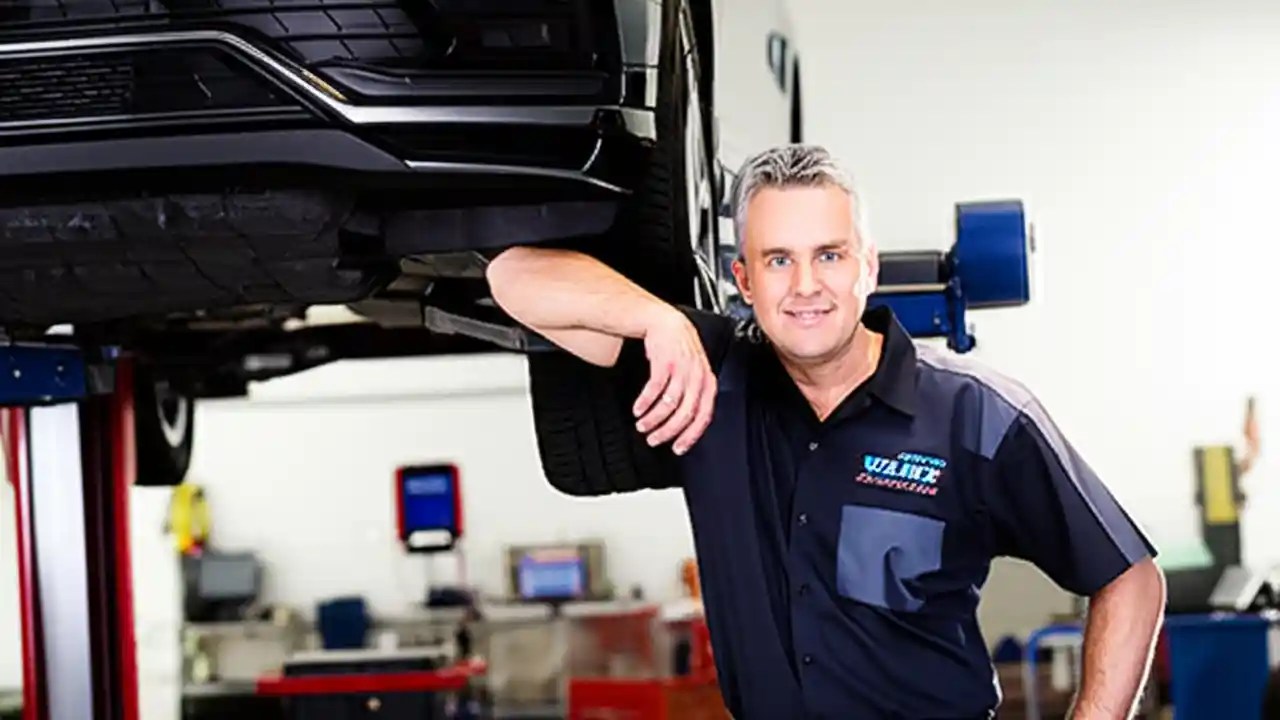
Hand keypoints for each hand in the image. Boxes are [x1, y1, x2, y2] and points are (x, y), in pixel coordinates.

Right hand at [632, 308, 716, 454]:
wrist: (666, 323)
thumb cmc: (679, 350)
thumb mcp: (693, 373)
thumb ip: (692, 395)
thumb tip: (685, 425)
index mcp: (707, 382)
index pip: (704, 416)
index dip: (690, 435)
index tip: (677, 447)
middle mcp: (698, 377)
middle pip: (685, 413)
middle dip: (668, 431)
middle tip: (653, 439)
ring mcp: (682, 369)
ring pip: (669, 404)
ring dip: (653, 419)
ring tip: (642, 425)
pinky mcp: (665, 362)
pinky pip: (655, 389)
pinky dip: (645, 402)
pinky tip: (637, 409)